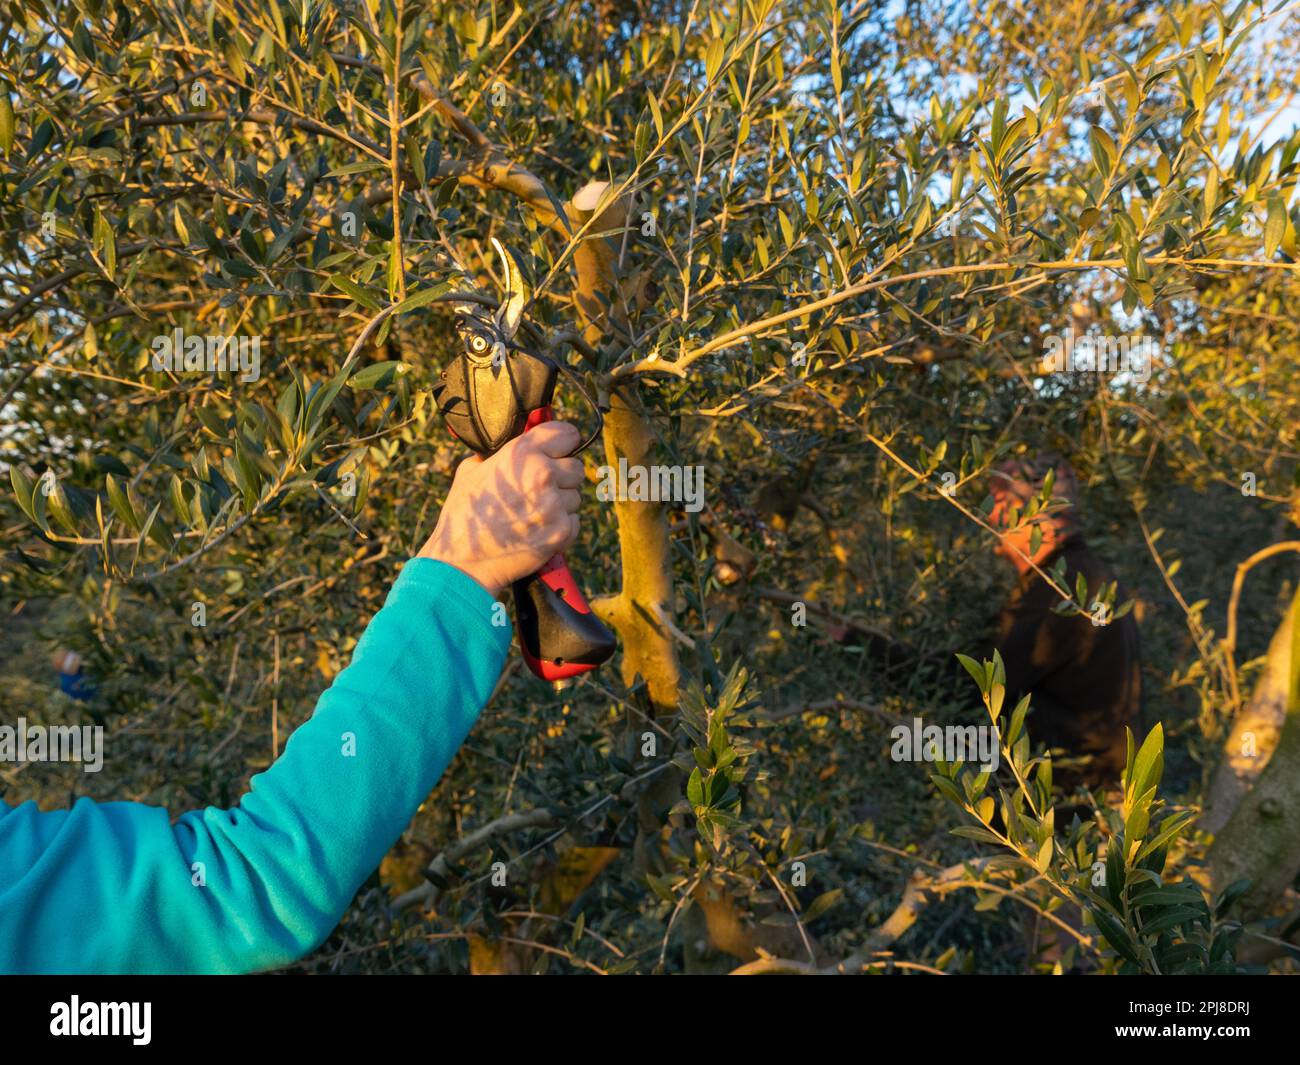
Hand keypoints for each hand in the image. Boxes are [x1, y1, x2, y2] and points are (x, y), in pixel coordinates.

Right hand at [418, 421, 585, 598]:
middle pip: (577, 467)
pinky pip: (574, 521)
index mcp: (521, 454)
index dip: (565, 442)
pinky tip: (538, 530)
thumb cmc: (464, 516)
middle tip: (542, 490)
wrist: (464, 561)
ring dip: (561, 504)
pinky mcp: (561, 531)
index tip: (563, 448)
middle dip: (563, 477)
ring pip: (576, 496)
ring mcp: (554, 504)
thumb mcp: (470, 471)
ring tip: (534, 514)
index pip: (566, 434)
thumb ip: (496, 454)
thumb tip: (513, 446)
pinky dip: (561, 527)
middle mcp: (541, 474)